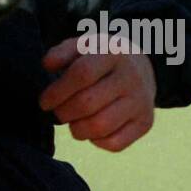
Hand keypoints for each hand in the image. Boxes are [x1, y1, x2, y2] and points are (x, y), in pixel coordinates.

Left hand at [38, 32, 156, 151]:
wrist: (141, 67)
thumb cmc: (101, 58)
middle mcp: (131, 77)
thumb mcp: (83, 45)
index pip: (82, 74)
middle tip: (57, 112)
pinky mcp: (145, 123)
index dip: (57, 91)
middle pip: (88, 103)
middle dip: (63, 112)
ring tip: (72, 121)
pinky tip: (91, 129)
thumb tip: (47, 65)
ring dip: (76, 129)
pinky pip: (115, 144)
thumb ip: (62, 52)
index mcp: (113, 53)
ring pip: (100, 127)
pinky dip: (96, 141)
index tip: (44, 101)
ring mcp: (141, 102)